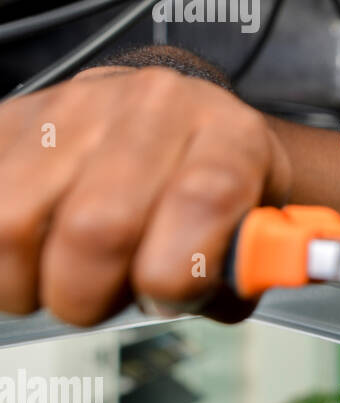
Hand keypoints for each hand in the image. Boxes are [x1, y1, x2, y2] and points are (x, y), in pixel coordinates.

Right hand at [0, 66, 291, 324]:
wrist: (186, 130)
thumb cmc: (218, 198)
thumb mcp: (252, 238)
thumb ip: (235, 277)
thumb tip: (196, 296)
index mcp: (230, 135)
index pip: (201, 201)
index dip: (177, 274)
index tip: (165, 296)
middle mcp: (155, 106)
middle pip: (97, 226)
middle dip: (91, 295)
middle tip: (103, 297)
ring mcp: (78, 105)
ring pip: (13, 223)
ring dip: (28, 280)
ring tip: (63, 274)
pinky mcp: (14, 118)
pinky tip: (32, 252)